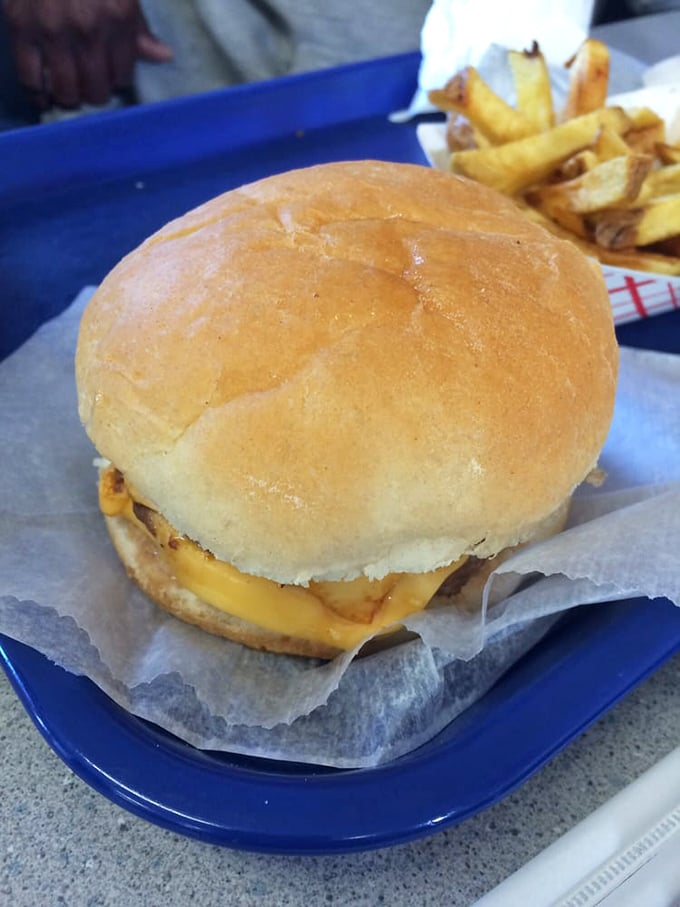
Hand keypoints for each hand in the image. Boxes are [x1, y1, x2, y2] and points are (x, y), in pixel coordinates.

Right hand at [3, 0, 171, 109]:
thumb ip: (138, 25)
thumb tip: (163, 56)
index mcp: (117, 19)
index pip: (123, 77)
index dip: (117, 81)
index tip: (109, 76)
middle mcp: (88, 30)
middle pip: (96, 91)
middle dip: (94, 94)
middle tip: (89, 86)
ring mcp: (52, 31)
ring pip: (65, 91)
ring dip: (68, 97)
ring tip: (68, 91)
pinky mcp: (20, 28)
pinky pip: (30, 77)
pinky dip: (36, 93)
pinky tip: (42, 94)